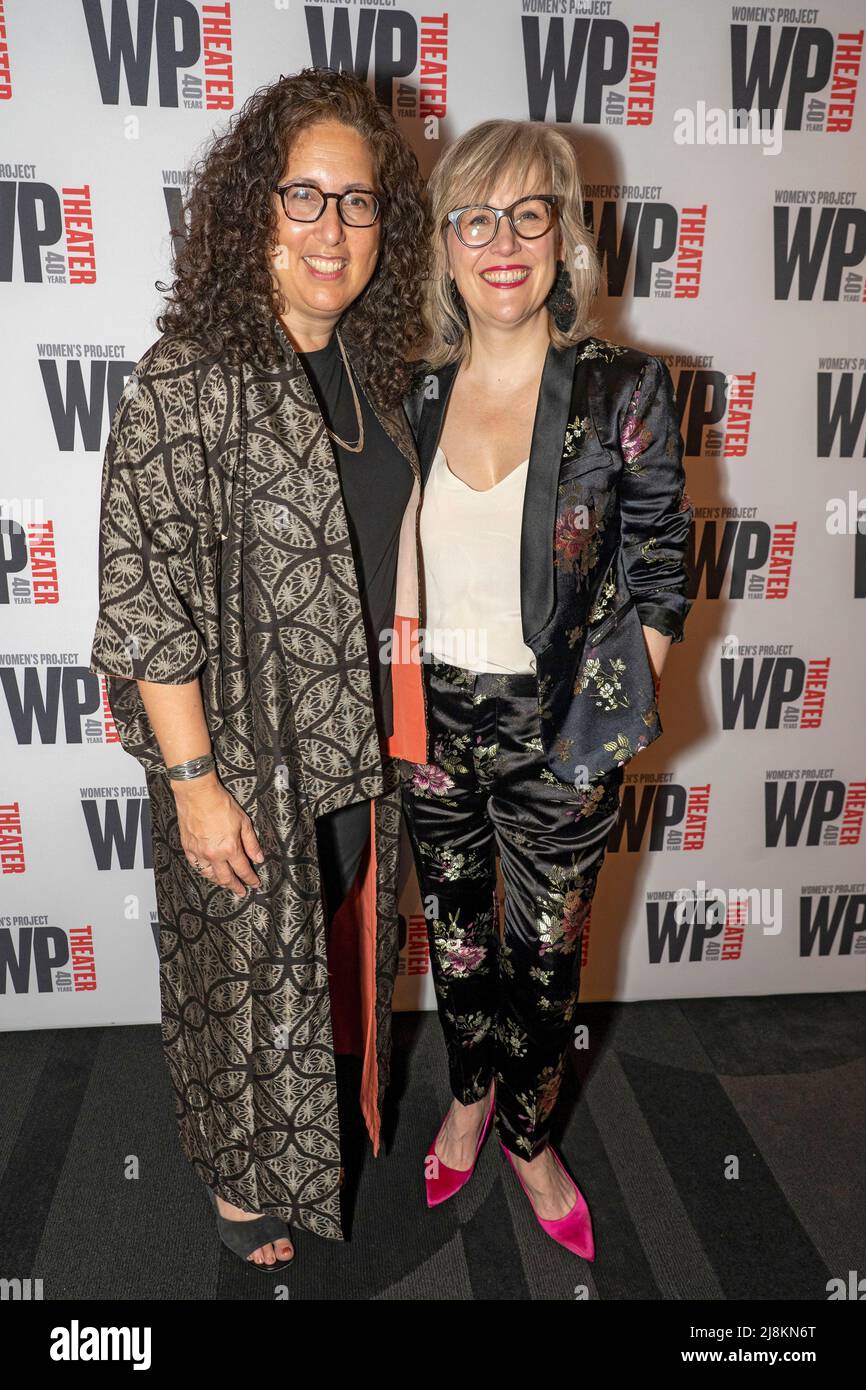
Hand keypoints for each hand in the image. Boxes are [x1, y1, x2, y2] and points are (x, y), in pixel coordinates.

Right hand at [172, 772, 264, 896]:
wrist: (197, 794)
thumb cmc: (219, 803)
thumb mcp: (243, 821)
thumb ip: (251, 842)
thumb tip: (258, 858)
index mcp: (229, 848)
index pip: (242, 870)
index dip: (250, 879)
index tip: (254, 884)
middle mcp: (214, 854)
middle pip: (226, 878)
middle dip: (235, 886)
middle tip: (240, 891)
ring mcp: (199, 852)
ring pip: (209, 875)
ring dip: (219, 882)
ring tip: (226, 883)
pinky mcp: (188, 847)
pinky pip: (196, 865)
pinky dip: (203, 871)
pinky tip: (208, 872)